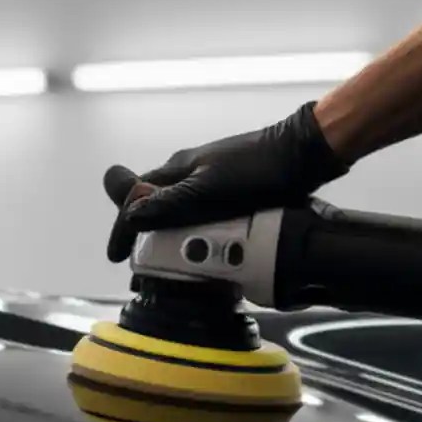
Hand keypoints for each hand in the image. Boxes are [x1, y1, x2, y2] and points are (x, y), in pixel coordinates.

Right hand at [103, 101, 348, 261]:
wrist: (303, 153)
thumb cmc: (258, 169)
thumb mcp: (209, 189)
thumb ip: (170, 203)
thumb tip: (131, 217)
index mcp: (178, 170)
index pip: (136, 199)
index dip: (123, 229)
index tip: (118, 257)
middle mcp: (189, 174)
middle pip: (155, 207)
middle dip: (144, 236)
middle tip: (145, 268)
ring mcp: (211, 181)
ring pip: (179, 214)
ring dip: (172, 238)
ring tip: (173, 267)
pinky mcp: (232, 191)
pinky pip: (203, 217)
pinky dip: (198, 236)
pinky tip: (209, 251)